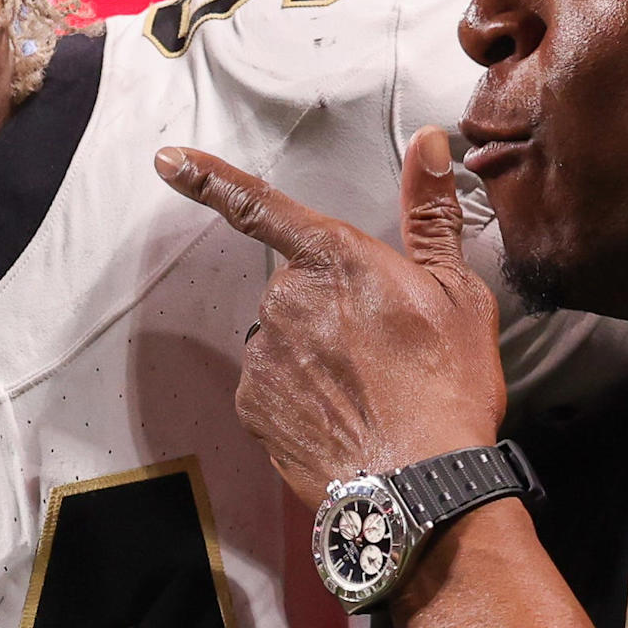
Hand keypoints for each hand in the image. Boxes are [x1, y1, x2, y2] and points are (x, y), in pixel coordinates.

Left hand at [160, 128, 504, 512]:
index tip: (167, 161)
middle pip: (294, 289)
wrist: (418, 486)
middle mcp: (286, 299)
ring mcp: (263, 355)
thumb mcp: (459, 291)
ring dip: (313, 356)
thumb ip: (430, 213)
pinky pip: (269, 386)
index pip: (260, 206)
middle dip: (328, 310)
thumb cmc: (446, 386)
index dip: (209, 178)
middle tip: (381, 350)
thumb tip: (426, 141)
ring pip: (282, 339)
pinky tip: (339, 417)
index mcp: (336, 257)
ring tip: (367, 391)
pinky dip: (298, 398)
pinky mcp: (252, 406)